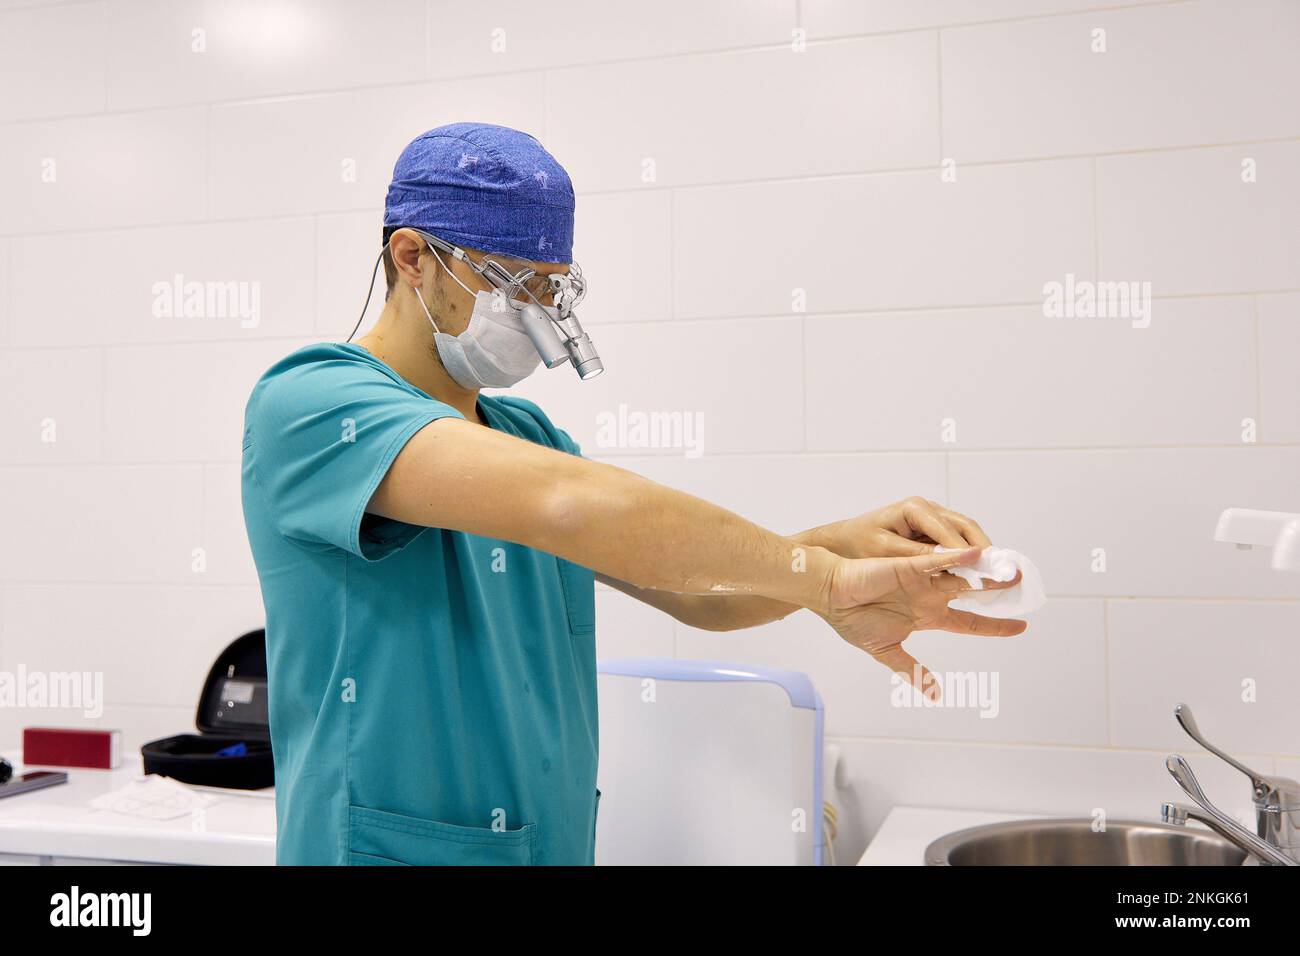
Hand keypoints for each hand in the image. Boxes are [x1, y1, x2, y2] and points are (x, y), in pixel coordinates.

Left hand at [817, 496, 992, 558]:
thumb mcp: (885, 550)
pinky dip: (968, 556)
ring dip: (980, 553)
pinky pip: (955, 543)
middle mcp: (927, 509)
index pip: (951, 530)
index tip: (986, 569)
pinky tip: (978, 574)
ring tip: (996, 575)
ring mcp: (930, 520)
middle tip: (1002, 572)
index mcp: (915, 509)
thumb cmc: (856, 545)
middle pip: (966, 527)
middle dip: (984, 549)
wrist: (838, 544)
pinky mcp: (930, 533)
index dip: (971, 550)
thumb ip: (917, 554)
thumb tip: (949, 558)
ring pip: (965, 534)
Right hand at [821, 547, 1026, 699]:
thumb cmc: (851, 620)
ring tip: (1009, 566)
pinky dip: (956, 556)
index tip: (1020, 627)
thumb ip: (913, 671)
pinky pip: (937, 560)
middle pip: (973, 593)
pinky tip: (976, 553)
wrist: (830, 597)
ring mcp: (921, 579)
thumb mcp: (886, 651)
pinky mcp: (908, 566)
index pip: (970, 622)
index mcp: (926, 616)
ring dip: (984, 570)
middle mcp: (929, 596)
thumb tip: (934, 695)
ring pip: (961, 573)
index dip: (995, 626)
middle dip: (998, 590)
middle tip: (1023, 583)